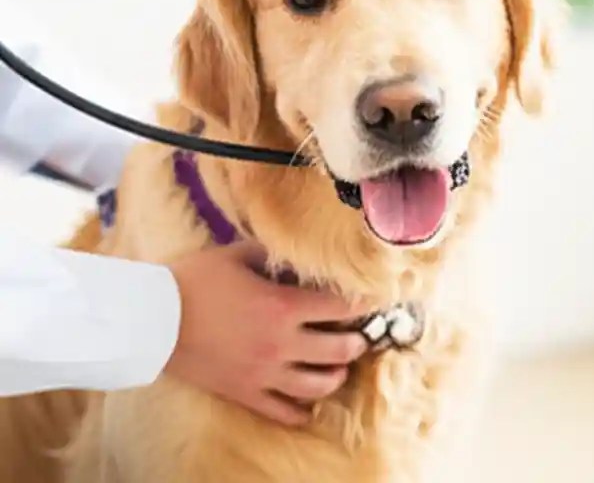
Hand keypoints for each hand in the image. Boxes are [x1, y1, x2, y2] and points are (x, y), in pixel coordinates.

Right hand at [163, 242, 369, 425]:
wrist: (149, 319)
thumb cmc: (192, 280)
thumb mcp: (237, 256)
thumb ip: (272, 255)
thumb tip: (295, 252)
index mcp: (282, 306)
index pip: (340, 307)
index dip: (363, 303)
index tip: (374, 300)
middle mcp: (280, 343)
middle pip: (340, 351)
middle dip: (358, 343)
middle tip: (360, 337)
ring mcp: (263, 372)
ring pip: (318, 386)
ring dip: (336, 376)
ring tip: (339, 368)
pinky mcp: (244, 392)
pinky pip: (282, 411)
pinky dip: (301, 411)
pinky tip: (309, 405)